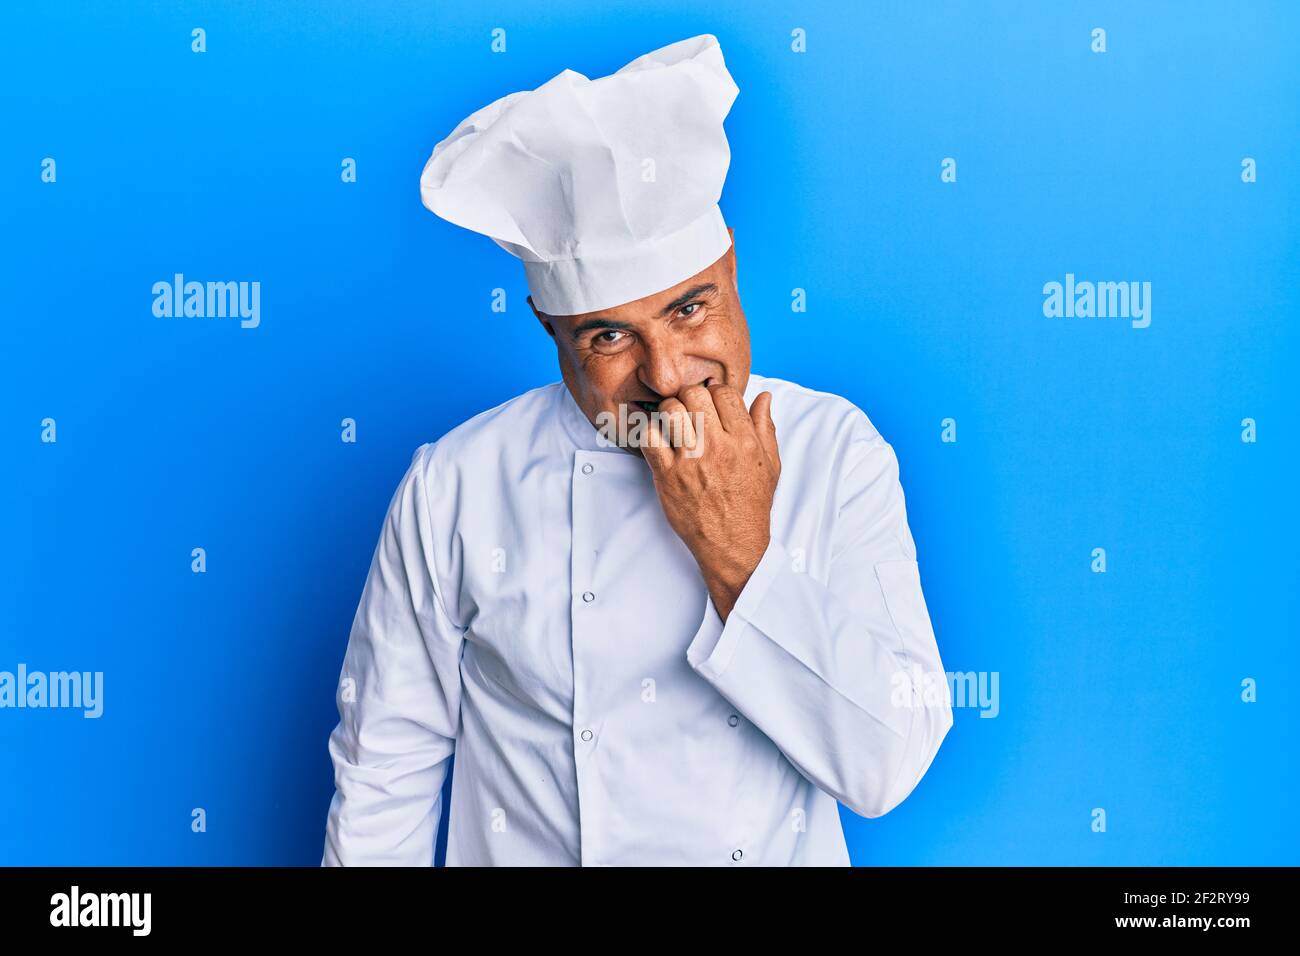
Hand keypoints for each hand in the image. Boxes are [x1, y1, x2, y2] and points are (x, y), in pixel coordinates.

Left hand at [638, 383, 780, 620]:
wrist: (733, 543)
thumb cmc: (751, 504)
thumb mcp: (770, 465)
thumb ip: (765, 427)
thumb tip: (764, 397)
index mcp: (744, 441)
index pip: (724, 393)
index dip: (714, 392)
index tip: (710, 403)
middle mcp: (717, 447)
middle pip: (693, 395)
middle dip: (689, 397)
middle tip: (688, 410)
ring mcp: (690, 461)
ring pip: (670, 411)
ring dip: (668, 412)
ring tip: (672, 424)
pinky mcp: (667, 476)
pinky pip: (649, 438)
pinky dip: (649, 432)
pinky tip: (658, 440)